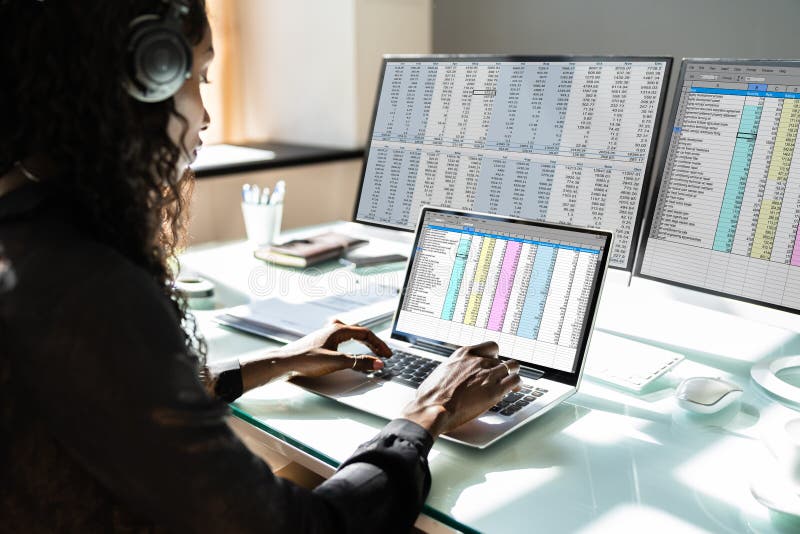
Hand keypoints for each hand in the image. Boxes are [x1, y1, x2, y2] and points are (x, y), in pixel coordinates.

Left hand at [240, 320, 391, 391]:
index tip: (388, 354)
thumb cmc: (305, 360)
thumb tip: (377, 363)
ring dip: (365, 342)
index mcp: (338, 330)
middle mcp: (333, 329)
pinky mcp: (322, 342)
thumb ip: (359, 362)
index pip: (367, 333)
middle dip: (374, 343)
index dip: (379, 344)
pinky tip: (352, 347)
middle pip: (361, 332)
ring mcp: (327, 334)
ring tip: (373, 351)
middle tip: (384, 354)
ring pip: (352, 334)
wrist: (285, 363)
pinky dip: (354, 343)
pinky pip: (345, 338)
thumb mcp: (336, 362)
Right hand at [400, 341, 520, 438]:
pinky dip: (517, 384)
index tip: (494, 362)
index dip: (494, 355)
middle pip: (501, 359)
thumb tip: (453, 374)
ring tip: (513, 383)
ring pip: (512, 366)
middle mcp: (479, 361)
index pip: (490, 346)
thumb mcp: (441, 372)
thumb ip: (454, 369)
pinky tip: (515, 390)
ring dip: (513, 374)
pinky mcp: (495, 390)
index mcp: (464, 354)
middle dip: (502, 368)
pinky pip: (515, 381)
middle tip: (501, 377)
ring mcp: (488, 374)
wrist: (433, 407)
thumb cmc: (431, 394)